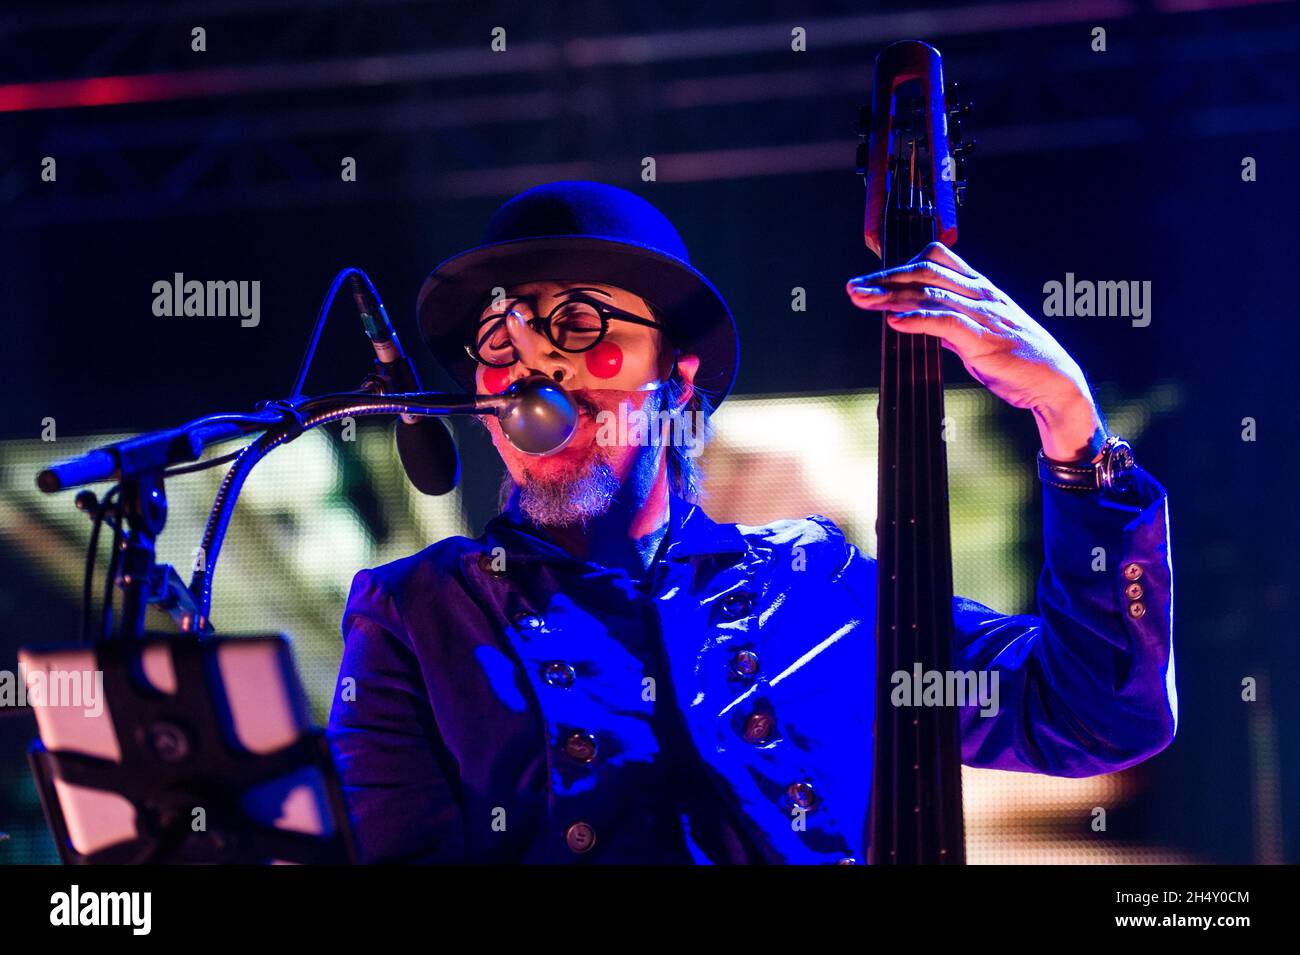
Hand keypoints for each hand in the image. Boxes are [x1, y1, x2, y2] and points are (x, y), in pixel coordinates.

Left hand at [845, 241, 1104, 461]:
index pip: (937, 259)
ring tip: (862, 300)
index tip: (871, 277)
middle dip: (885, 278)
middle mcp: (980, 294)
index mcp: (980, 289)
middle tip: (853, 288)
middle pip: (925, 272)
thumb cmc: (1017, 361)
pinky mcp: (985, 339)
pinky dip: (918, 319)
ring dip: (891, 296)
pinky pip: (947, 322)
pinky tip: (894, 322)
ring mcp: (984, 314)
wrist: (1055, 383)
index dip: (900, 264)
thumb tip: (921, 324)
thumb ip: (951, 326)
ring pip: (930, 293)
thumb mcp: (977, 337)